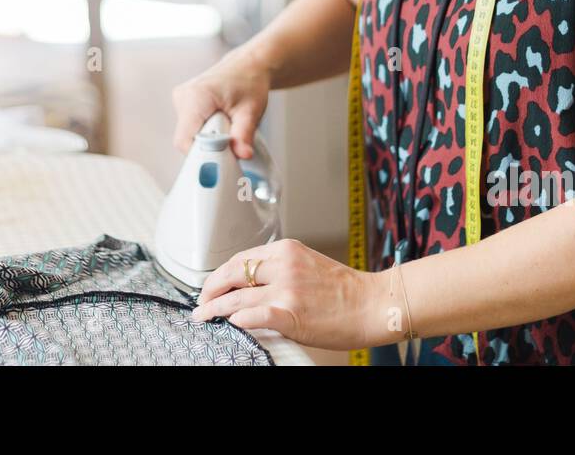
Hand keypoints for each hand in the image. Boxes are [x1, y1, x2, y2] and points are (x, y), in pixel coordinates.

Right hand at [171, 47, 271, 157]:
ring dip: (207, 139)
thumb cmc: (249, 82)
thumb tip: (242, 154)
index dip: (201, 154)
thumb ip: (244, 135)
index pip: (184, 140)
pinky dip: (205, 132)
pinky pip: (190, 129)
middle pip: (186, 140)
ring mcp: (181, 100)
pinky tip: (219, 121)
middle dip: (208, 146)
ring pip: (188, 136)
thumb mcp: (251, 111)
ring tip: (226, 124)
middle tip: (230, 137)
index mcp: (196, 96)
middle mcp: (183, 97)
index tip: (221, 157)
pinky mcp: (183, 104)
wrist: (247, 67)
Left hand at [189, 238, 386, 350]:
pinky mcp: (291, 313)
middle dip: (211, 289)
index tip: (212, 285)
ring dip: (215, 308)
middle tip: (201, 303)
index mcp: (287, 250)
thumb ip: (280, 271)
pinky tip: (229, 324)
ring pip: (237, 297)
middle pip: (232, 274)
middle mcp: (284, 265)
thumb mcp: (308, 266)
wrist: (373, 304)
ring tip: (204, 317)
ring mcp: (287, 289)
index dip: (220, 274)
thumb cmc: (346, 290)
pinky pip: (255, 314)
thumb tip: (251, 287)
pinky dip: (238, 319)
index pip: (241, 258)